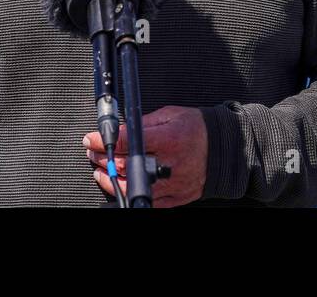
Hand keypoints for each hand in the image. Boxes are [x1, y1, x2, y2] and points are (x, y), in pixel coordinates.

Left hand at [83, 105, 207, 206]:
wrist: (224, 149)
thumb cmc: (199, 129)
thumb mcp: (171, 114)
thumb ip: (145, 122)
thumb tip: (122, 128)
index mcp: (168, 139)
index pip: (128, 141)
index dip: (105, 140)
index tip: (91, 139)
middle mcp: (169, 163)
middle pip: (126, 165)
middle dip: (103, 158)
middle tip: (93, 152)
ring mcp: (172, 183)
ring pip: (133, 187)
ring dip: (111, 179)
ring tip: (100, 171)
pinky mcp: (176, 197)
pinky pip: (149, 202)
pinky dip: (129, 196)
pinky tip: (118, 187)